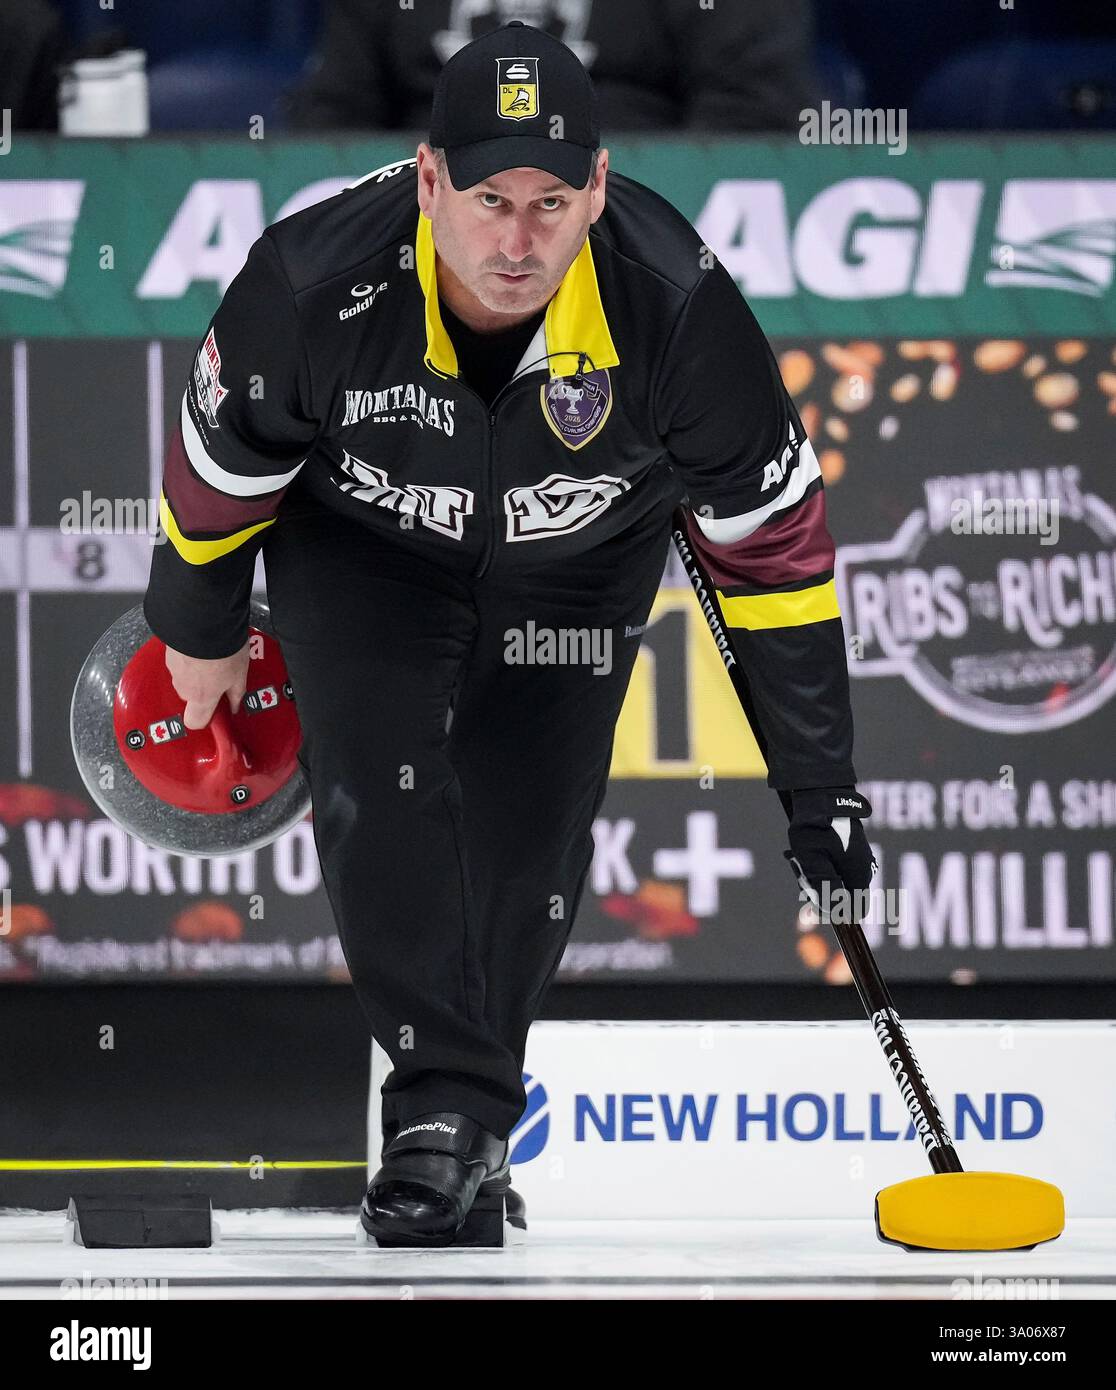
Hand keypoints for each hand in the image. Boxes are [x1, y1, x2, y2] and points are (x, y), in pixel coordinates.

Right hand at [164, 640, 250, 729]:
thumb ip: (236, 694)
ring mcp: (173, 669)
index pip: (195, 721)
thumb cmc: (224, 650)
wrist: (204, 621)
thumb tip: (234, 706)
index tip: (215, 710)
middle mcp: (183, 687)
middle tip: (220, 674)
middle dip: (204, 688)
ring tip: (213, 656)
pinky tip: (202, 646)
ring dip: (196, 670)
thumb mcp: (240, 675)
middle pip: (191, 696)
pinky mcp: (168, 652)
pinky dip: (189, 656)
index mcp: (202, 697)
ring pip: (185, 677)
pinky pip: (180, 660)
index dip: (204, 718)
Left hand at [785, 787, 875, 922]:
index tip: (813, 901)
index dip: (834, 911)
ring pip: (835, 880)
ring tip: (799, 859)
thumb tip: (835, 913)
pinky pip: (833, 866)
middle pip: (842, 896)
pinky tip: (805, 852)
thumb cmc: (815, 828)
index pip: (856, 911)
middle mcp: (863, 870)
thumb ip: (824, 888)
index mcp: (859, 876)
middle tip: (802, 875)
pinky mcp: (848, 848)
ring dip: (815, 876)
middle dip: (819, 890)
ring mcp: (857, 858)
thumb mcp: (814, 861)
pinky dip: (818, 863)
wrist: (821, 794)